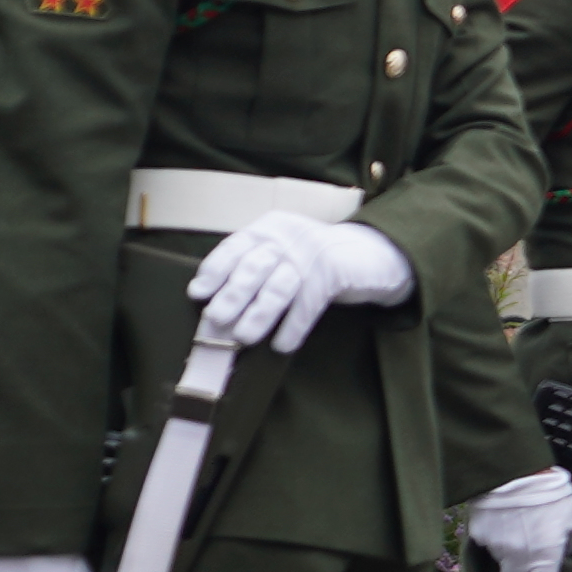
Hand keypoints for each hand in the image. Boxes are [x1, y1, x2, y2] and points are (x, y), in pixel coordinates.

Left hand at [187, 210, 412, 350]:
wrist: (373, 254)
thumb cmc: (316, 261)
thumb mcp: (284, 253)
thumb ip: (254, 267)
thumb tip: (211, 300)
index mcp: (271, 228)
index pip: (235, 247)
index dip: (215, 270)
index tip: (198, 293)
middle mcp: (289, 236)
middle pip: (254, 267)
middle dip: (232, 295)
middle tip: (216, 320)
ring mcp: (313, 252)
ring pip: (278, 288)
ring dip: (259, 315)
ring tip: (244, 337)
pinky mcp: (334, 271)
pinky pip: (308, 304)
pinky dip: (293, 326)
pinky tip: (282, 344)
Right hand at [463, 468, 571, 571]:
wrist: (516, 472)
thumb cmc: (551, 494)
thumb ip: (569, 542)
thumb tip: (564, 550)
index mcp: (546, 557)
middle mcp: (519, 558)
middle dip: (520, 568)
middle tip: (530, 545)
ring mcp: (496, 549)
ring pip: (500, 560)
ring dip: (508, 549)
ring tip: (519, 523)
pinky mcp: (478, 536)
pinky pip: (486, 543)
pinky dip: (493, 535)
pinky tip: (504, 516)